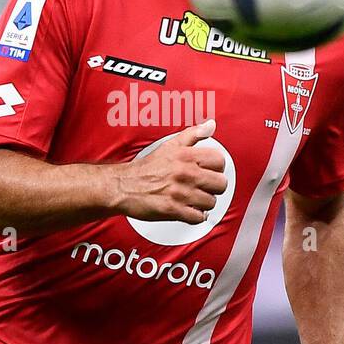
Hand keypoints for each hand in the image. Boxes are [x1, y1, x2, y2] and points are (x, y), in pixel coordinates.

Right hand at [112, 119, 227, 223]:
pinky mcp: (174, 210)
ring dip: (204, 203)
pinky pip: (198, 218)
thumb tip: (211, 125)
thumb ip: (193, 134)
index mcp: (186, 156)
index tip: (211, 171)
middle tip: (204, 187)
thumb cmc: (146, 168)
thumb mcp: (170, 145)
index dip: (217, 167)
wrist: (123, 186)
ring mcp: (180, 193)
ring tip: (195, 199)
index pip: (220, 161)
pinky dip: (196, 216)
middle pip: (220, 184)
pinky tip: (189, 210)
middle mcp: (185, 173)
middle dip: (213, 187)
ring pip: (211, 202)